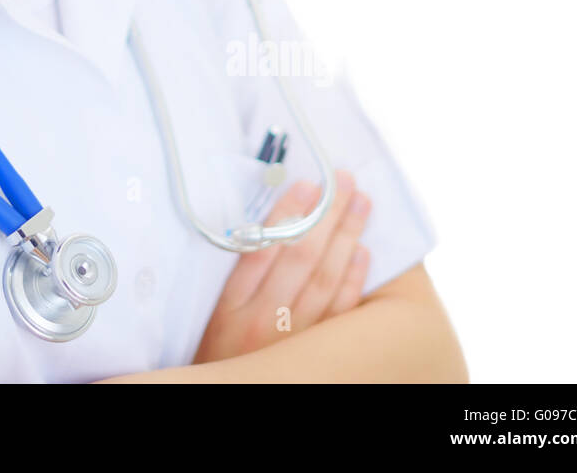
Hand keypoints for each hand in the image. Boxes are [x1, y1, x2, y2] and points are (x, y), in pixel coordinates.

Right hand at [192, 168, 371, 363]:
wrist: (227, 396)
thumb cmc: (217, 352)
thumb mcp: (213, 312)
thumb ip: (238, 272)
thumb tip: (269, 222)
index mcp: (230, 306)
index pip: (263, 248)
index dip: (287, 213)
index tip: (307, 184)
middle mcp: (263, 321)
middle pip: (301, 258)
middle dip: (326, 215)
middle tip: (344, 181)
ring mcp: (293, 340)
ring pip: (325, 280)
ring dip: (346, 237)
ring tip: (361, 204)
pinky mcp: (316, 355)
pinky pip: (339, 312)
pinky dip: (353, 280)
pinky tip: (363, 251)